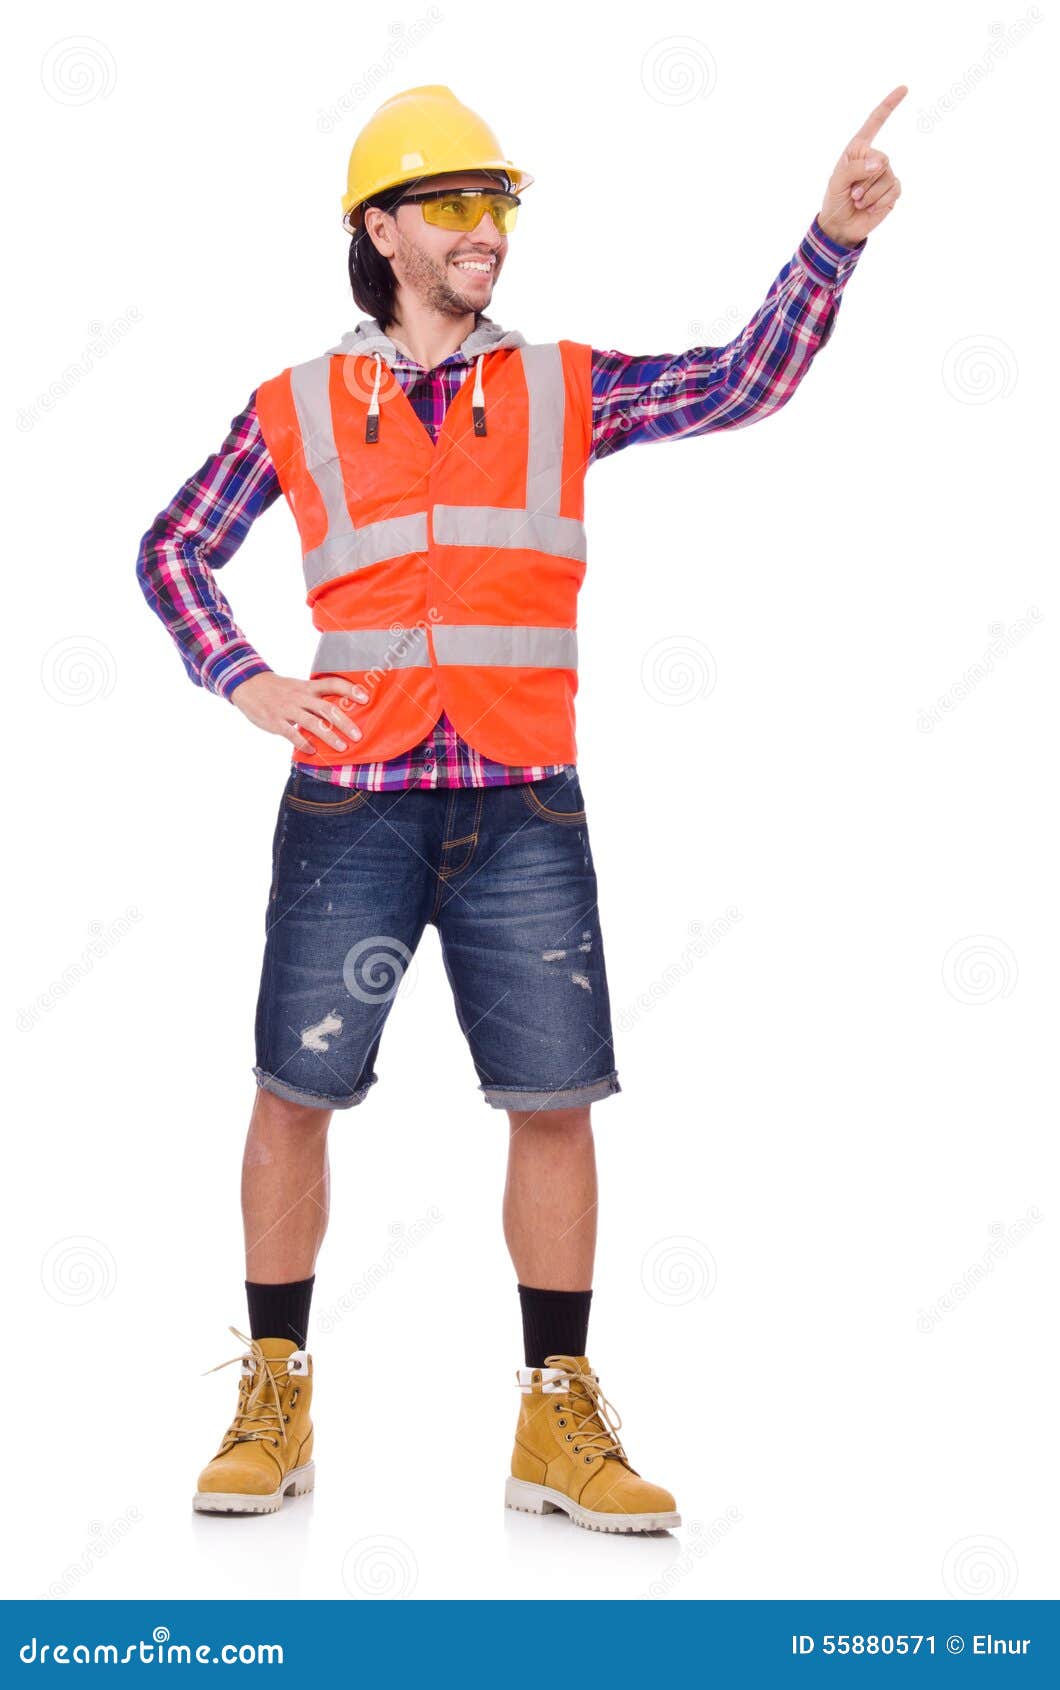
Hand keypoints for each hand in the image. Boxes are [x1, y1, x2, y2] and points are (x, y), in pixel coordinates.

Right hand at [231, 672, 368, 754]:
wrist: (248, 685)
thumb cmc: (279, 690)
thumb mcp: (298, 687)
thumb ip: (316, 698)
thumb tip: (340, 712)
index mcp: (307, 687)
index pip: (332, 684)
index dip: (350, 690)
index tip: (365, 698)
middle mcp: (300, 697)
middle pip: (327, 708)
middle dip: (344, 722)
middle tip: (358, 735)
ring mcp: (287, 709)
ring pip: (312, 722)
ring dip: (329, 735)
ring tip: (342, 747)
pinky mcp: (275, 721)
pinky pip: (291, 734)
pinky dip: (303, 743)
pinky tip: (313, 751)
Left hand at [817, 85, 906, 247]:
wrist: (841, 226)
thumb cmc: (835, 199)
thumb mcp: (836, 181)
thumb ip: (855, 168)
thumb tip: (880, 163)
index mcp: (859, 149)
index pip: (875, 122)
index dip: (889, 105)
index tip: (904, 89)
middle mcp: (874, 158)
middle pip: (881, 160)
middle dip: (864, 181)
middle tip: (852, 194)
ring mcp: (885, 174)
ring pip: (887, 177)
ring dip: (870, 194)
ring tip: (858, 201)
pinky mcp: (892, 190)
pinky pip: (893, 190)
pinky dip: (879, 202)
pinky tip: (870, 208)